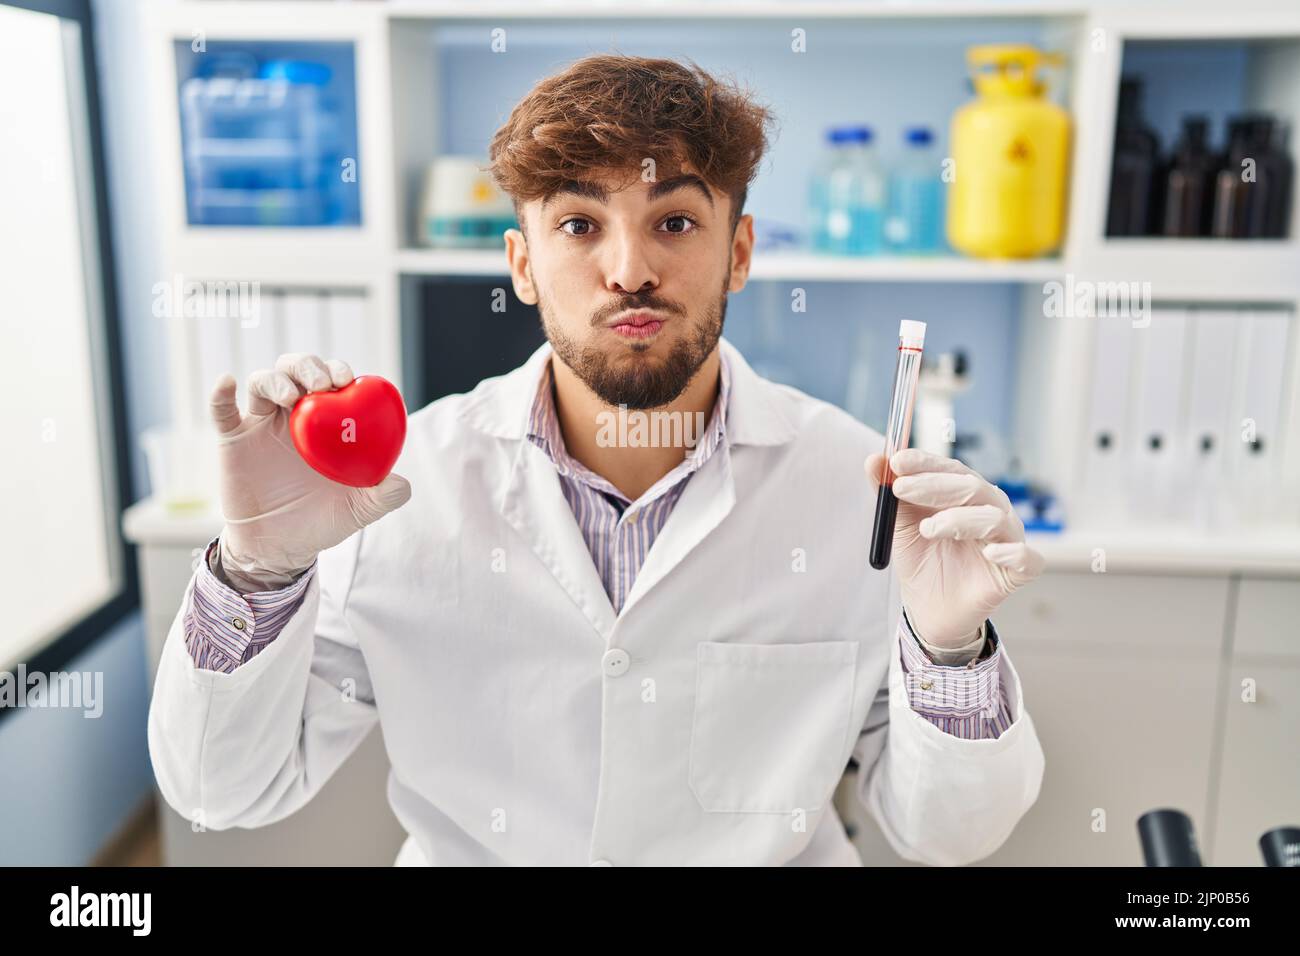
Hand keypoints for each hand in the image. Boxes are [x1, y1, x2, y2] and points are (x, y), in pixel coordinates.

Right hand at [210, 353, 411, 592]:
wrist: (280, 548)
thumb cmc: (321, 521)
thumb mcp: (357, 511)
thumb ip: (382, 497)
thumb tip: (402, 485)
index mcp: (325, 421)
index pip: (331, 380)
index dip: (338, 370)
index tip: (347, 379)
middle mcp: (293, 415)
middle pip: (297, 370)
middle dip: (310, 367)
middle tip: (323, 384)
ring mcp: (261, 424)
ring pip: (264, 382)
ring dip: (277, 379)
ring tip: (292, 396)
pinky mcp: (233, 440)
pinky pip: (221, 412)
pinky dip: (220, 394)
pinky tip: (227, 382)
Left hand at [865, 448, 1044, 647]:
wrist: (929, 609)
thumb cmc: (922, 560)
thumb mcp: (899, 526)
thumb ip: (888, 493)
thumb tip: (873, 459)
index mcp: (966, 495)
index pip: (951, 470)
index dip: (926, 463)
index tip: (898, 462)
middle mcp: (991, 510)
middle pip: (972, 488)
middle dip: (935, 486)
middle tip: (901, 489)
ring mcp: (1008, 539)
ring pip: (994, 518)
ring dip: (959, 519)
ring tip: (928, 529)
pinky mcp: (1019, 572)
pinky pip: (1027, 558)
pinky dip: (1012, 553)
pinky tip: (990, 553)